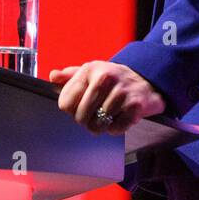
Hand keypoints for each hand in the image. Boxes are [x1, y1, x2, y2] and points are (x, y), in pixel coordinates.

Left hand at [48, 61, 165, 134]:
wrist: (145, 81)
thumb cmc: (113, 79)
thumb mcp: (92, 71)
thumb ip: (70, 75)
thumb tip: (53, 76)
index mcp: (90, 70)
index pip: (66, 103)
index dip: (70, 110)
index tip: (79, 106)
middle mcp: (105, 79)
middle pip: (80, 117)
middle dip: (85, 120)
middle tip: (94, 114)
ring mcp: (121, 92)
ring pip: (97, 125)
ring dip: (101, 125)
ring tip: (107, 115)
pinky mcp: (135, 106)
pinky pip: (115, 129)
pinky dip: (115, 128)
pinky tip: (118, 117)